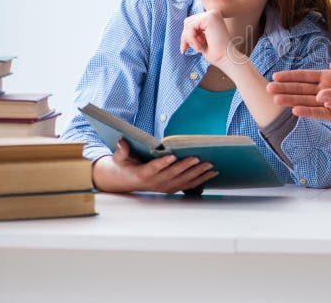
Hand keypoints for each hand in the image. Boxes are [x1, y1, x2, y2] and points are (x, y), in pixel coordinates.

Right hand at [92, 139, 218, 193]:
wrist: (125, 181)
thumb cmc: (124, 165)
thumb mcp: (119, 158)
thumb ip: (121, 151)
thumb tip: (121, 142)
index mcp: (142, 174)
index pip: (153, 169)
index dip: (162, 164)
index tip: (171, 156)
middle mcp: (155, 183)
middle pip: (172, 175)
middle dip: (186, 166)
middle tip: (198, 158)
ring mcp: (165, 187)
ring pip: (183, 181)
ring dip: (197, 173)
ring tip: (209, 165)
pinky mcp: (172, 187)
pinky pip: (188, 185)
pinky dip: (201, 179)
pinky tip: (212, 172)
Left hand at [180, 10, 236, 66]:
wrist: (226, 58)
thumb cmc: (216, 53)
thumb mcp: (201, 40)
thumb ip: (194, 33)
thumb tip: (183, 32)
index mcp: (213, 17)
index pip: (192, 22)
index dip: (186, 36)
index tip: (184, 48)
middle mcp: (213, 13)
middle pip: (188, 21)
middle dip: (185, 36)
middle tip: (185, 49)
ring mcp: (212, 14)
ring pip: (188, 24)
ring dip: (189, 38)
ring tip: (199, 47)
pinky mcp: (209, 18)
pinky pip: (191, 27)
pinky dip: (191, 39)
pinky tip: (200, 47)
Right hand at [267, 63, 330, 127]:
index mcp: (328, 77)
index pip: (306, 76)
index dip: (291, 76)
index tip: (275, 76)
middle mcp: (324, 90)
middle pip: (301, 89)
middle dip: (285, 88)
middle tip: (268, 89)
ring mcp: (327, 103)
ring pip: (305, 101)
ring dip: (291, 101)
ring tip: (276, 100)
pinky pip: (318, 114)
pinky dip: (307, 112)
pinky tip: (295, 111)